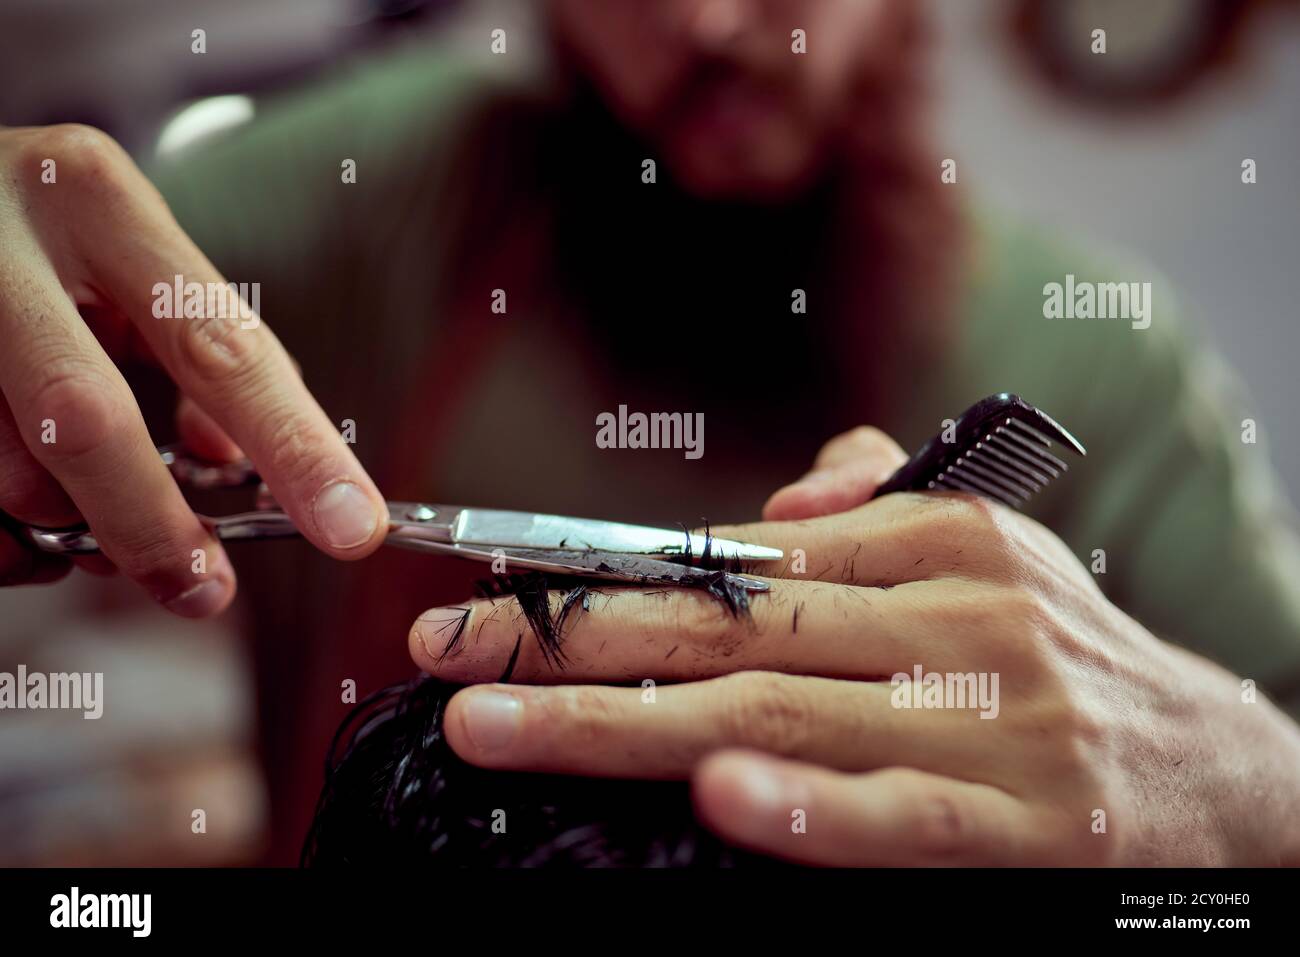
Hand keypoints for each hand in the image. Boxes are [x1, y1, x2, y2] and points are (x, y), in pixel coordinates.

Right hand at [0, 124, 386, 613]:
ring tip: (84, 518)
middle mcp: (2, 244)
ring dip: (64, 525)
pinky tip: (24, 509)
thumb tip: (232, 460)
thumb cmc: (34, 223)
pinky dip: (7, 536)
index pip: (220, 345)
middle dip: (155, 527)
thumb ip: (190, 339)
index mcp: (101, 202)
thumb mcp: (122, 246)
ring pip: (13, 473)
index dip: (294, 448)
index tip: (353, 526)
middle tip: (206, 588)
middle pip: (91, 419)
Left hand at [408, 427, 1299, 864]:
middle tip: (447, 657)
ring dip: (625, 722)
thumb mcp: (990, 554)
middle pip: (728, 627)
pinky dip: (806, 808)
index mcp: (929, 544)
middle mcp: (955, 616)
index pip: (733, 558)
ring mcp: (993, 718)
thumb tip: (780, 498)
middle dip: (571, 642)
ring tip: (501, 730)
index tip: (488, 600)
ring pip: (779, 714)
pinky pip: (901, 813)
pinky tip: (713, 801)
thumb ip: (880, 508)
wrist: (1228, 772)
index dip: (602, 578)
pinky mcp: (1033, 822)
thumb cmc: (1070, 658)